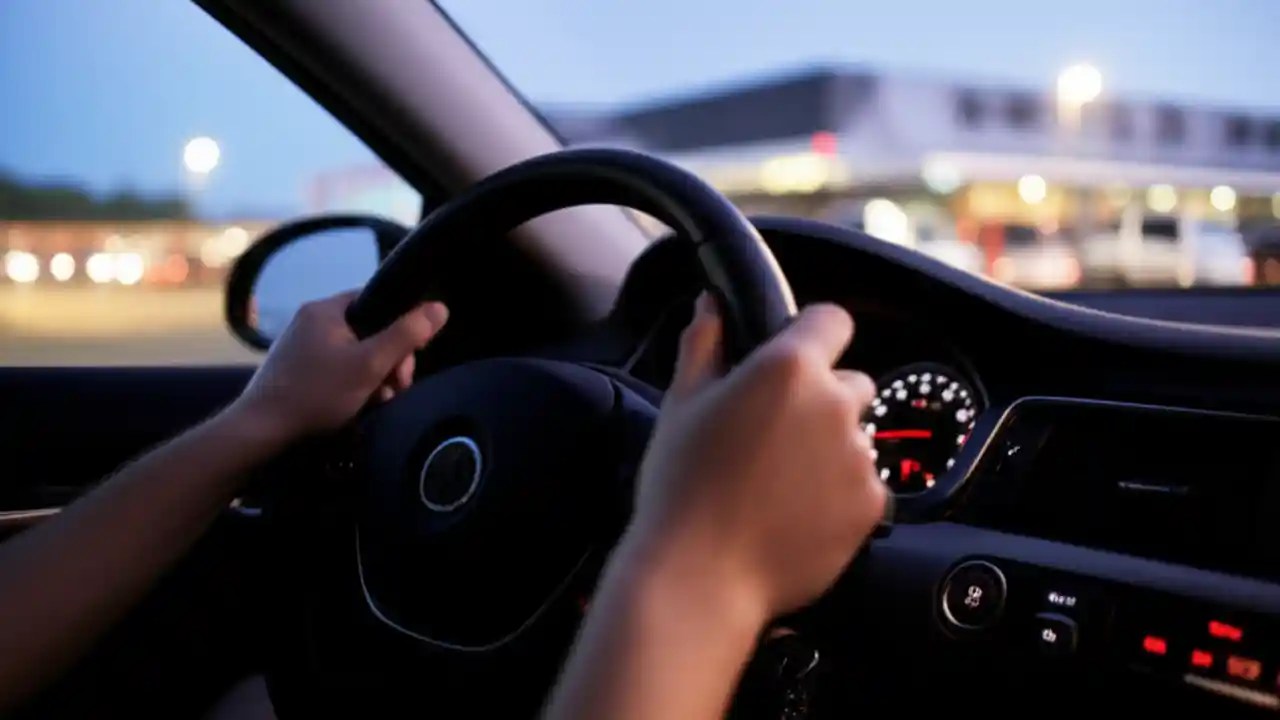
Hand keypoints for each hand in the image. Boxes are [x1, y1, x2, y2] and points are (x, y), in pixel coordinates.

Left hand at [233, 292, 448, 440]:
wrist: (261, 432)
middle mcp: (310, 322)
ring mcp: (299, 347)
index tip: (407, 361)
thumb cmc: (317, 393)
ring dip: (372, 379)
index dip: (399, 329)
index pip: (376, 303)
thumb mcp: (369, 364)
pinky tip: (354, 408)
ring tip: (374, 403)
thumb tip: (440, 308)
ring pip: (353, 355)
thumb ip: (406, 335)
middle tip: (393, 390)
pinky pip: (335, 370)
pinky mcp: (294, 371)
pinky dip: (350, 387)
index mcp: (325, 309)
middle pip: (368, 332)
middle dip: (387, 362)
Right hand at [622, 293, 884, 621]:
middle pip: (850, 383)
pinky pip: (864, 485)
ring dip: (830, 450)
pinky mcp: (872, 505)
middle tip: (774, 436)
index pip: (832, 320)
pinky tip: (796, 514)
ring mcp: (860, 457)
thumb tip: (712, 303)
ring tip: (780, 484)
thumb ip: (703, 343)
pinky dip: (840, 495)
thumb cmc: (680, 485)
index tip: (792, 359)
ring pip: (856, 438)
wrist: (701, 576)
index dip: (813, 334)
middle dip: (822, 400)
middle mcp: (836, 403)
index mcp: (788, 367)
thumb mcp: (681, 404)